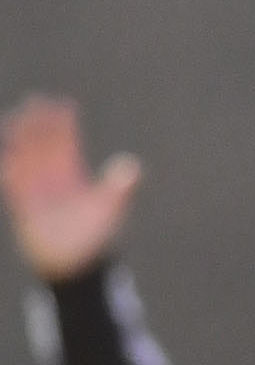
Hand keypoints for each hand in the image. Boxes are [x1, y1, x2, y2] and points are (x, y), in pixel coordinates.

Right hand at [0, 97, 141, 281]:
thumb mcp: (110, 208)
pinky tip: (6, 157)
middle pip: (45, 145)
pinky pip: (12, 185)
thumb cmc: (96, 235)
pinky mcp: (23, 207)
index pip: (68, 144)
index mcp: (75, 175)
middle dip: (40, 125)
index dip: (65, 125)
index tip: (63, 104)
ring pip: (26, 159)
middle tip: (35, 100)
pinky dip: (9, 170)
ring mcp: (36, 190)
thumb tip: (132, 167)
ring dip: (21, 141)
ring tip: (15, 120)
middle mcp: (54, 178)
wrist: (76, 263)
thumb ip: (119, 188)